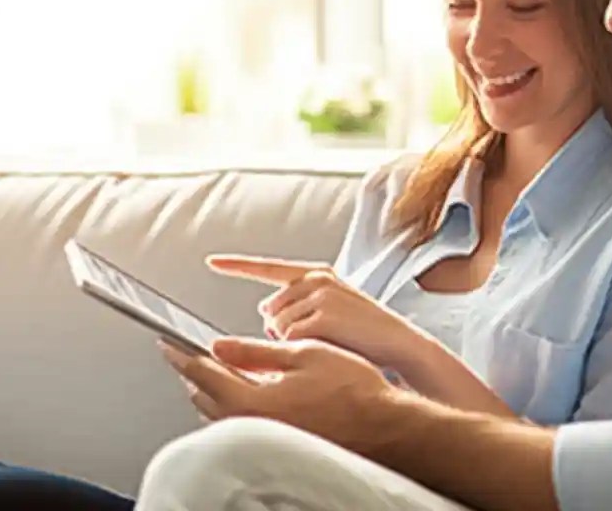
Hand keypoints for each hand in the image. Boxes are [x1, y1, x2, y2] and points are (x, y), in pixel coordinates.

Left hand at [160, 337, 399, 454]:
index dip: (182, 353)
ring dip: (214, 389)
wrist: (384, 428)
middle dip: (195, 372)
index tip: (170, 342)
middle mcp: (249, 425)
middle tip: (191, 351)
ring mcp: (261, 438)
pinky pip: (239, 422)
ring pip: (220, 412)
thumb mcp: (304, 353)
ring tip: (219, 367)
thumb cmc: (354, 391)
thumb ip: (255, 351)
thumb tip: (221, 346)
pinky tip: (248, 390)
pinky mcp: (273, 444)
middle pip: (204, 397)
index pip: (201, 373)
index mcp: (251, 400)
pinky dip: (234, 403)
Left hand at [207, 254, 427, 369]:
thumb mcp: (334, 309)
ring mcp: (320, 296)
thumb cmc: (366, 335)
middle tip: (312, 341)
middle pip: (270, 309)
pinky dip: (298, 349)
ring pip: (276, 325)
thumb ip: (300, 304)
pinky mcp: (322, 316)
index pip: (269, 268)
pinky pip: (289, 338)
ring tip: (324, 344)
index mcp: (317, 274)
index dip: (238, 265)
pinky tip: (325, 348)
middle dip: (279, 330)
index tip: (212, 261)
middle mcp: (316, 280)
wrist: (399, 345)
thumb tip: (265, 311)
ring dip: (290, 342)